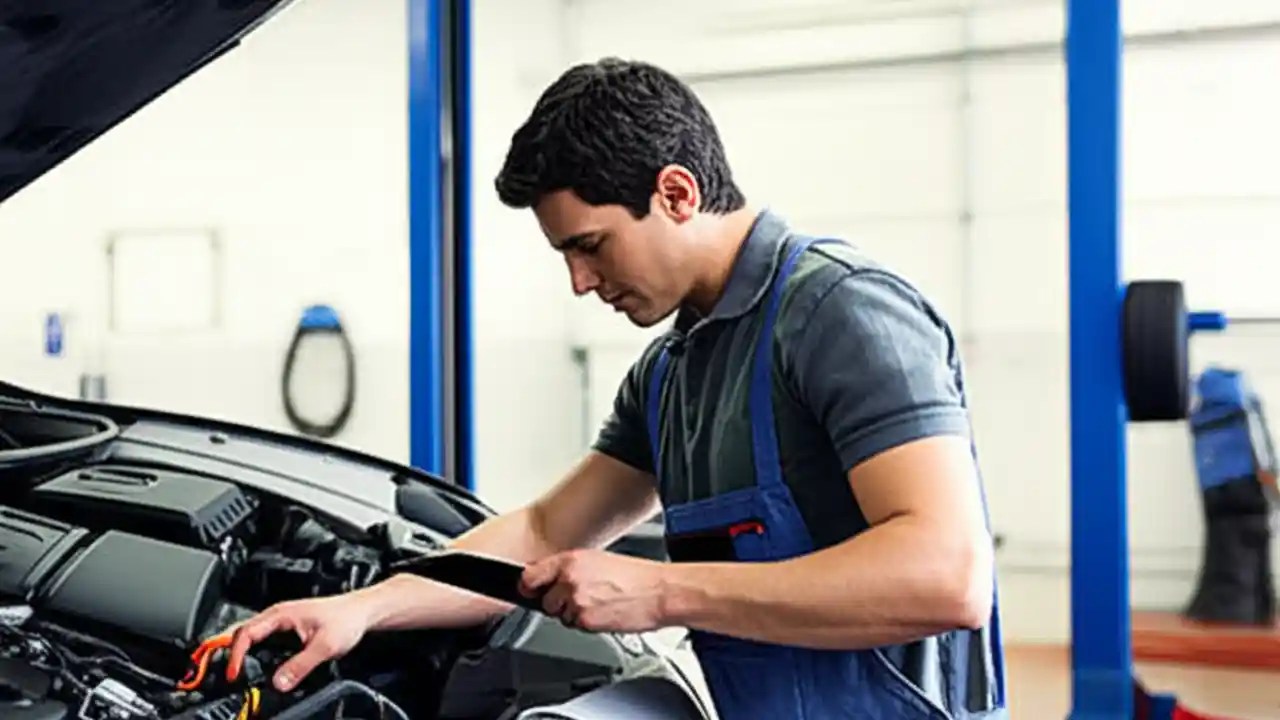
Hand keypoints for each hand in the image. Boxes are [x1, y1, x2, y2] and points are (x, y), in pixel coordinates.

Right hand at [225, 594, 369, 691]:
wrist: (362, 611)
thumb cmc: (346, 619)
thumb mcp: (324, 646)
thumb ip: (301, 666)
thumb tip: (279, 683)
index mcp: (281, 614)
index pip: (246, 633)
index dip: (235, 654)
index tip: (233, 674)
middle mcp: (277, 616)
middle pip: (242, 633)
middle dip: (229, 653)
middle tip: (227, 675)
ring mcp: (281, 622)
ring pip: (251, 636)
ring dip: (241, 652)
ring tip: (234, 672)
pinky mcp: (288, 629)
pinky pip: (262, 640)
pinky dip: (253, 652)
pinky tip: (255, 664)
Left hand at [519, 549, 670, 632]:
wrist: (659, 592)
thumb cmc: (637, 576)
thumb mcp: (599, 560)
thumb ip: (571, 568)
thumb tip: (552, 577)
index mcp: (571, 560)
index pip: (530, 575)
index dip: (528, 586)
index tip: (527, 590)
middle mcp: (570, 579)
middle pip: (545, 600)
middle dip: (558, 603)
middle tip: (582, 598)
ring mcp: (576, 601)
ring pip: (560, 615)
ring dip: (574, 614)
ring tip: (599, 603)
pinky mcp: (585, 621)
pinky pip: (576, 626)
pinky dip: (586, 624)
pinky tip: (604, 613)